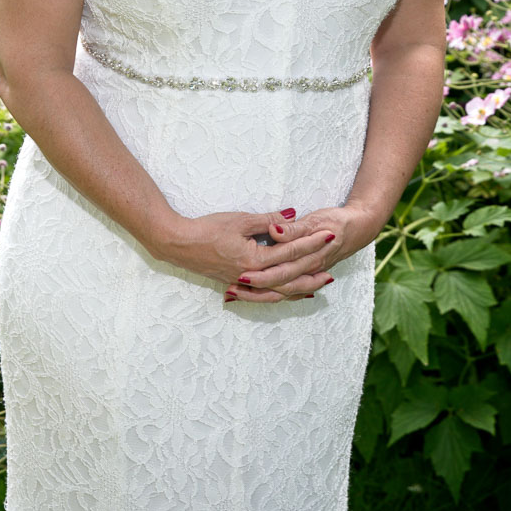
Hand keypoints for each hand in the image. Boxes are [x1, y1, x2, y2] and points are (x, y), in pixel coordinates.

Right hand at [154, 208, 334, 294]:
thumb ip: (268, 220)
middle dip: (312, 272)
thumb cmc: (207, 229)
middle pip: (289, 278)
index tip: (329, 235)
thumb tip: (292, 216)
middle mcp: (252, 276)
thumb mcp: (240, 219)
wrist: (178, 244)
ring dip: (299, 289)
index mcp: (254, 259)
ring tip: (318, 286)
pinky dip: (279, 294)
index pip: (290, 251)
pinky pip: (264, 295)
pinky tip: (287, 292)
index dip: (311, 242)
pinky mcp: (236, 284)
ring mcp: (243, 283)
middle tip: (332, 270)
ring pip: (278, 292)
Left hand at [224, 202, 383, 304]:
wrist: (361, 227)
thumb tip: (274, 231)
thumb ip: (293, 228)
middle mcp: (308, 271)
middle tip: (230, 290)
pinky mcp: (309, 274)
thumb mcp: (316, 219)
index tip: (238, 275)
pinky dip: (273, 294)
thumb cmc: (338, 220)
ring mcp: (310, 275)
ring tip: (235, 295)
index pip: (280, 270)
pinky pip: (290, 290)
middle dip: (253, 290)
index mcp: (309, 258)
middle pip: (277, 286)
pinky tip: (257, 293)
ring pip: (281, 292)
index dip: (259, 274)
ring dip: (259, 295)